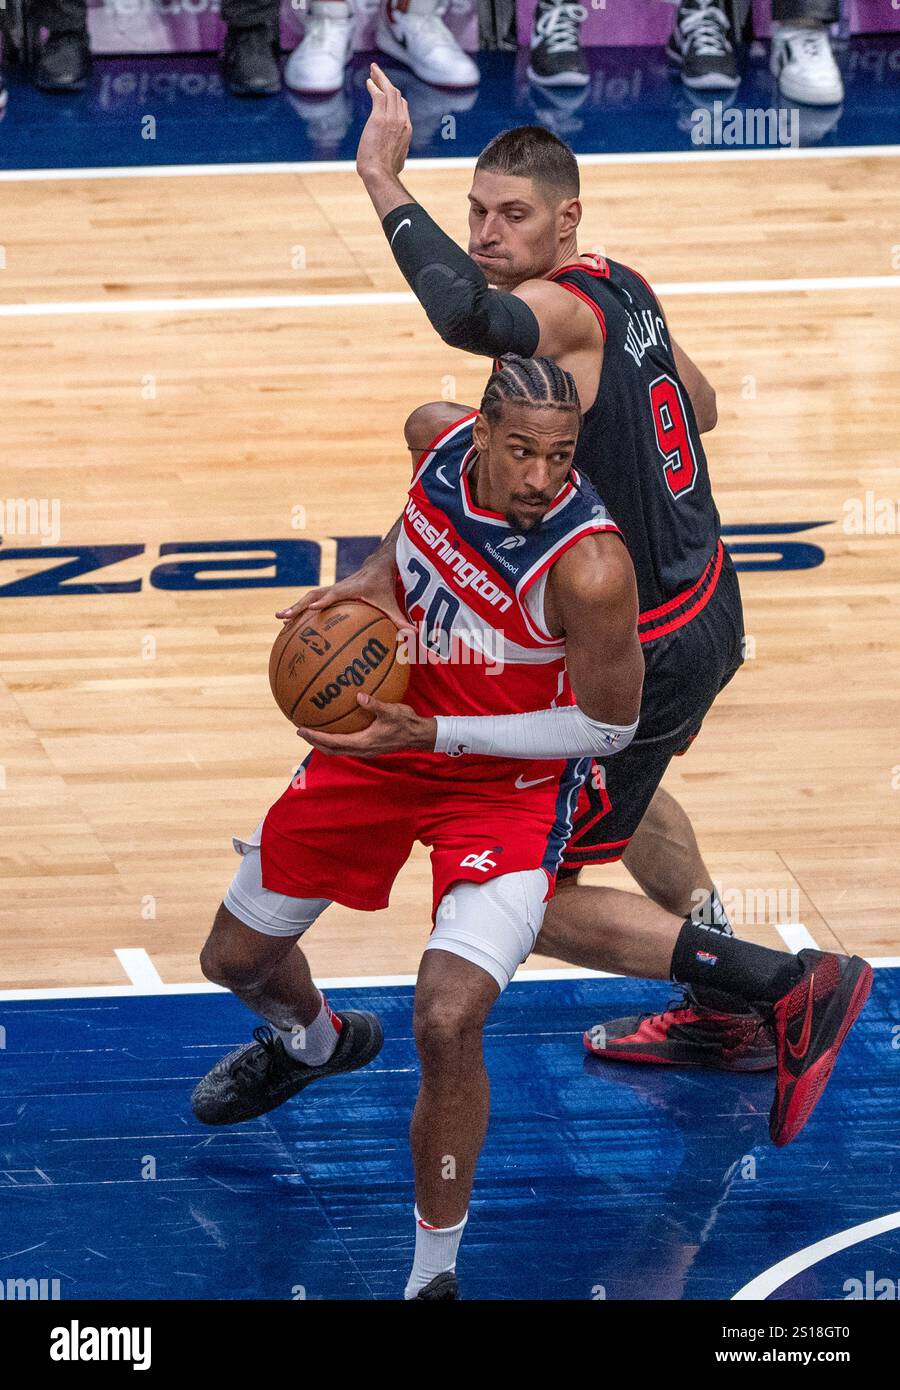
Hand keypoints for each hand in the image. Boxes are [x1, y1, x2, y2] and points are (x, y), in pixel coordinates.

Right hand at [275, 564, 409, 632]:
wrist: (377, 564)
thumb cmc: (383, 585)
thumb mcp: (392, 602)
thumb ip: (401, 620)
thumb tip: (413, 636)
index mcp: (351, 588)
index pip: (335, 594)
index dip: (324, 601)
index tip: (313, 609)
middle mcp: (337, 587)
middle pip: (313, 595)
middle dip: (298, 605)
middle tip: (283, 617)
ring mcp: (331, 589)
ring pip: (309, 597)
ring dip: (295, 607)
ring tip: (280, 619)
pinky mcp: (329, 592)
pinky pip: (312, 601)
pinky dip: (301, 610)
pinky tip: (291, 624)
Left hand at [298, 693, 436, 757]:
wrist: (418, 735)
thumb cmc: (406, 723)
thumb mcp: (391, 711)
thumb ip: (375, 705)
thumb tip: (360, 696)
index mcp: (363, 742)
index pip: (333, 742)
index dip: (315, 737)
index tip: (301, 730)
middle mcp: (361, 749)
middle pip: (331, 750)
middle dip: (314, 741)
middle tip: (301, 731)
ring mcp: (365, 750)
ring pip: (338, 750)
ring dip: (323, 743)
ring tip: (313, 732)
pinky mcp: (368, 747)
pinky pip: (346, 746)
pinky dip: (335, 741)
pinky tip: (334, 729)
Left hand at [356, 63, 411, 184]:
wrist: (380, 174)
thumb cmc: (386, 173)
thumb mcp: (397, 161)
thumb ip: (397, 153)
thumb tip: (395, 160)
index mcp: (407, 131)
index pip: (403, 107)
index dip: (394, 96)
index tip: (385, 90)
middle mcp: (402, 122)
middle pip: (397, 95)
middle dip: (387, 82)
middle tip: (377, 73)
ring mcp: (392, 119)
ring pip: (389, 91)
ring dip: (380, 78)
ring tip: (373, 70)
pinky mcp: (379, 118)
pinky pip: (378, 95)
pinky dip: (374, 86)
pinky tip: (368, 82)